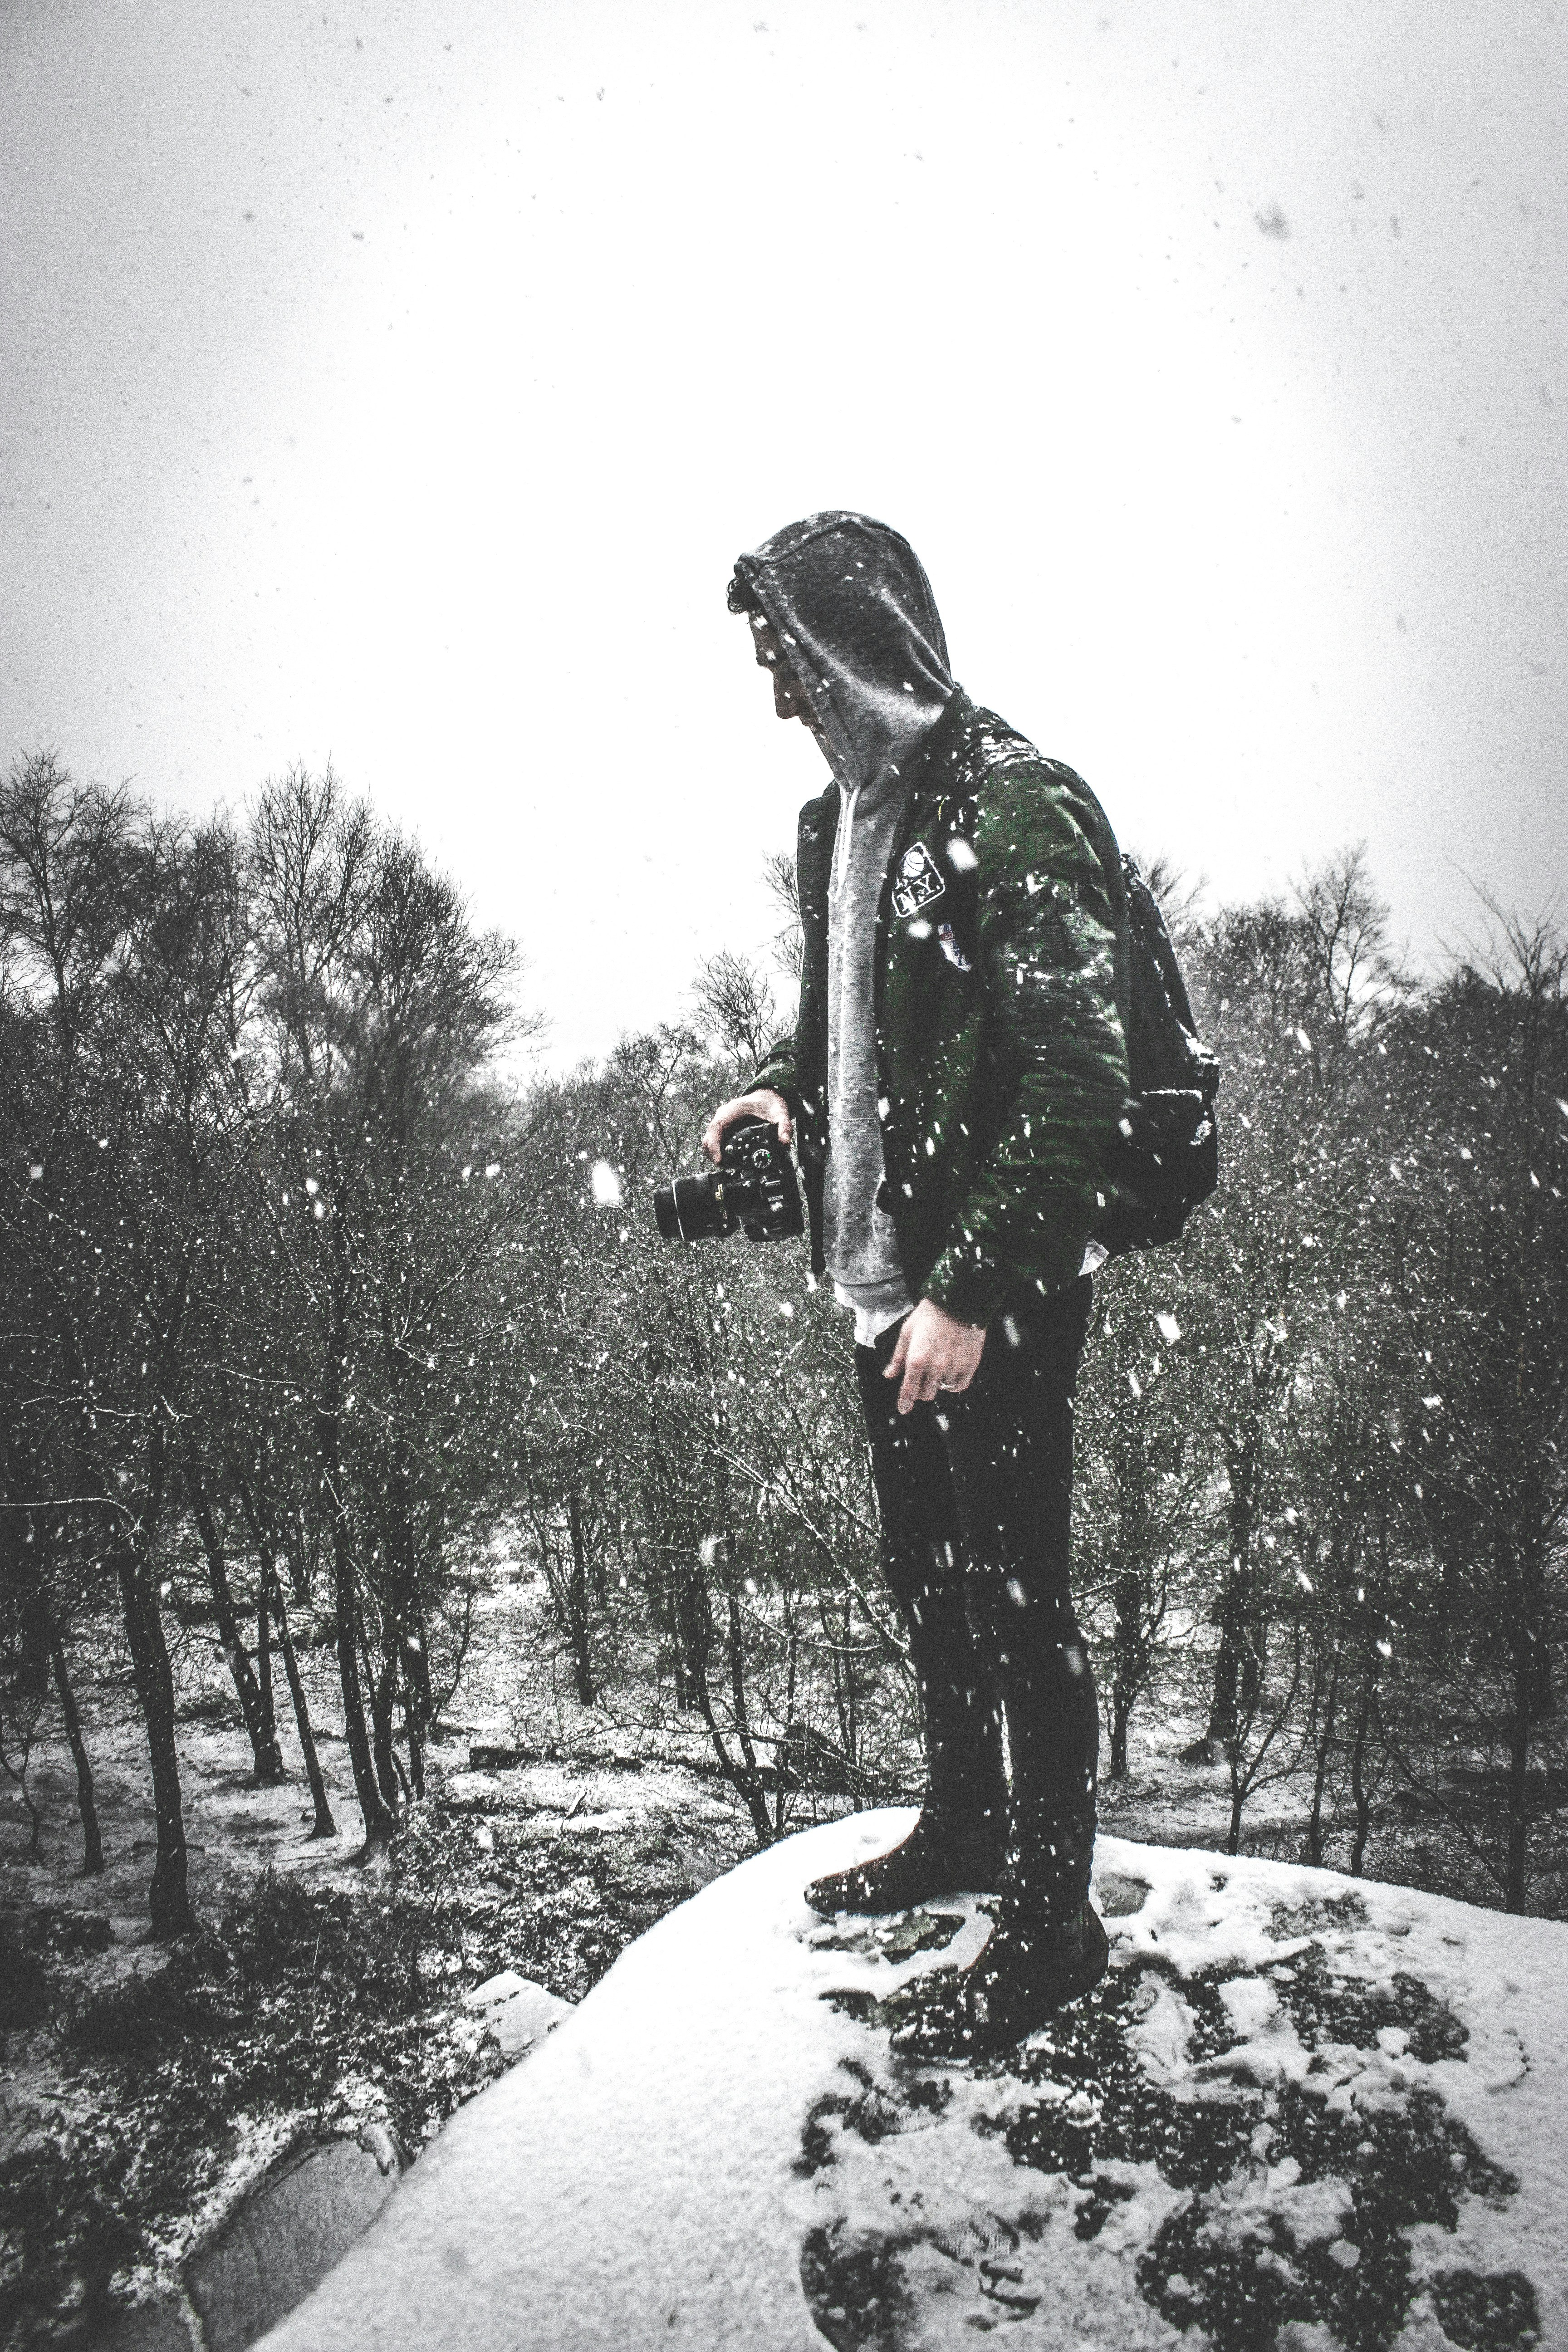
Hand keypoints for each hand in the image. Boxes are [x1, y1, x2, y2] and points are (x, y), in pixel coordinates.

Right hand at [701, 1089, 791, 1165]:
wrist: (767, 1096)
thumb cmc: (769, 1103)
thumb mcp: (780, 1113)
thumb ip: (784, 1127)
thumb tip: (784, 1142)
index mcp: (732, 1110)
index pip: (715, 1128)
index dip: (714, 1146)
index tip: (720, 1160)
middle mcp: (723, 1115)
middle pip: (708, 1137)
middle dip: (713, 1155)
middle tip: (727, 1167)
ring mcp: (723, 1122)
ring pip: (709, 1141)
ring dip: (715, 1155)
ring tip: (729, 1166)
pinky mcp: (725, 1128)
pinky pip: (716, 1141)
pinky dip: (718, 1152)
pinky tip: (729, 1161)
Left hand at [885, 1298, 986, 1413]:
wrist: (959, 1302)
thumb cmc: (931, 1314)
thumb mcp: (907, 1332)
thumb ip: (898, 1357)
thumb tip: (889, 1374)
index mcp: (916, 1360)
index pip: (909, 1390)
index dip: (905, 1402)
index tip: (904, 1409)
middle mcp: (935, 1368)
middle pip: (926, 1394)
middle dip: (921, 1389)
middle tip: (922, 1377)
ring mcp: (954, 1368)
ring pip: (943, 1390)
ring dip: (938, 1384)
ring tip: (938, 1368)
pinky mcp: (969, 1366)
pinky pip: (959, 1386)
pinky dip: (953, 1384)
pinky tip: (951, 1373)